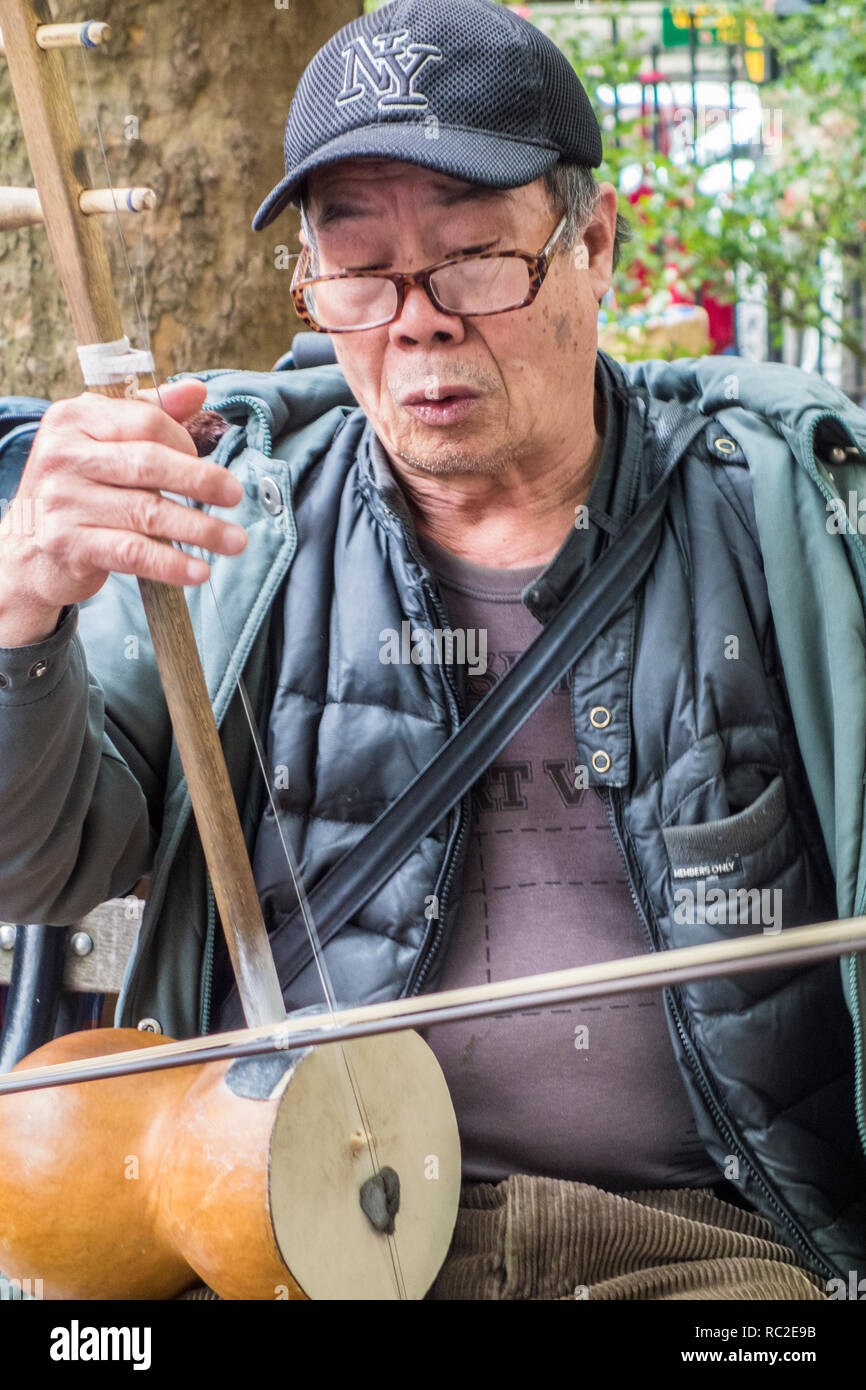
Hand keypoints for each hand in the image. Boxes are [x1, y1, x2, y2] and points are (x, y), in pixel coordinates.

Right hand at [0, 380, 246, 641]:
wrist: (26, 546)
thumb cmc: (79, 489)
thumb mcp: (103, 442)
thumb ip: (148, 413)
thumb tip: (197, 391)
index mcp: (73, 419)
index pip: (144, 421)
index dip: (185, 442)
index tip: (208, 465)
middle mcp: (62, 455)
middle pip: (150, 463)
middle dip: (202, 481)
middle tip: (236, 496)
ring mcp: (62, 501)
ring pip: (148, 511)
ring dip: (200, 529)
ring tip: (235, 541)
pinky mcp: (68, 544)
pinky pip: (133, 552)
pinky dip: (171, 563)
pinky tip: (199, 571)